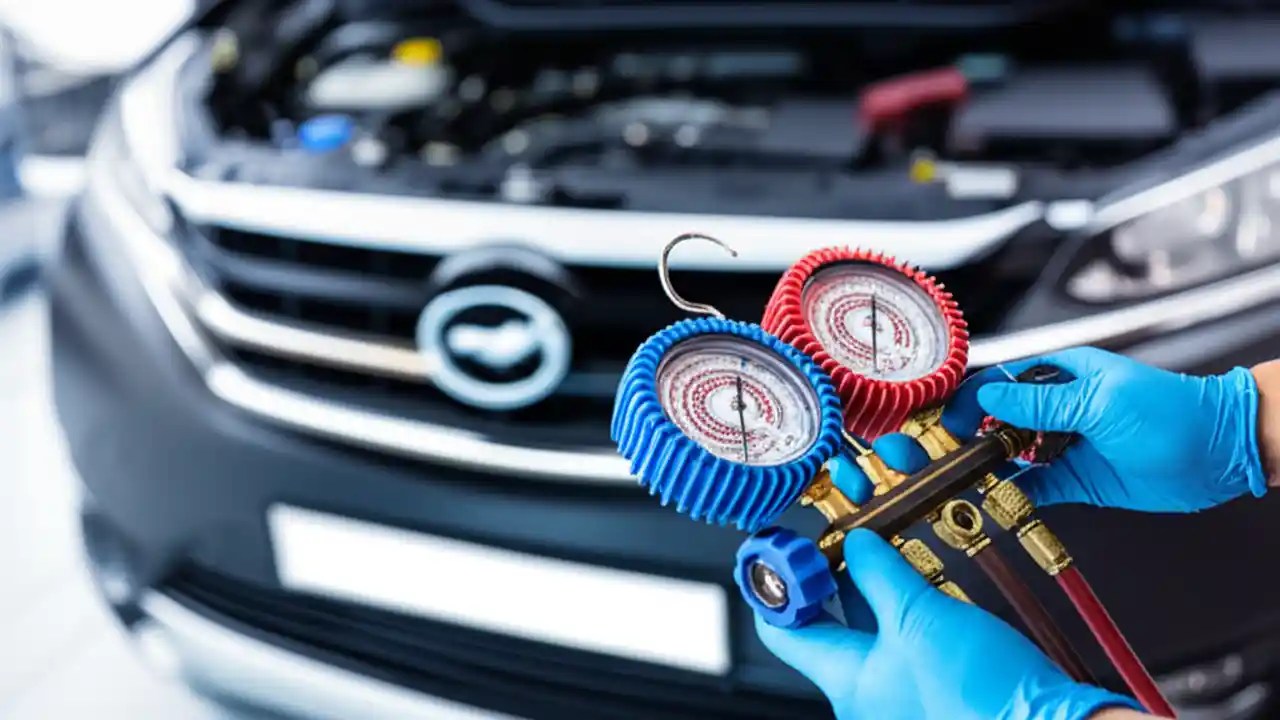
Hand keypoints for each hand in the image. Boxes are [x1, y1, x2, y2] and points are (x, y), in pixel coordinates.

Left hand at [755, 527, 1138, 719]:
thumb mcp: (921, 616)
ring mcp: (903, 691)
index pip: (780, 628)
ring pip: (874, 623)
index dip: (775, 582)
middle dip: (835, 566)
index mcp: (846, 680)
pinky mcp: (939, 686)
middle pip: (828, 619)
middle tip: (843, 523)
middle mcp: (867, 692)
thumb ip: (880, 574)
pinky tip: (925, 570)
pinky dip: (911, 598)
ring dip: (877, 576)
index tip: (779, 543)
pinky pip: (910, 635)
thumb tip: (856, 544)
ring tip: (884, 534)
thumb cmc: (986, 695)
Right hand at [941, 347, 1266, 512]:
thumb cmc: (1171, 411)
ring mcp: (1064, 445)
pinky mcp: (1075, 479)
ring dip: (988, 467)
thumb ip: (1041, 402)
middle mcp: (1056, 409)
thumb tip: (991, 396)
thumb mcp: (1098, 401)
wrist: (1219, 452)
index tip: (947, 422)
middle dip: (970, 437)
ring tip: (965, 480)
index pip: (999, 383)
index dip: (968, 401)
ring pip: (1011, 456)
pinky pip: (1034, 487)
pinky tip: (997, 499)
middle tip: (947, 455)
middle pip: (997, 422)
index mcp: (1059, 375)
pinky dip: (1013, 494)